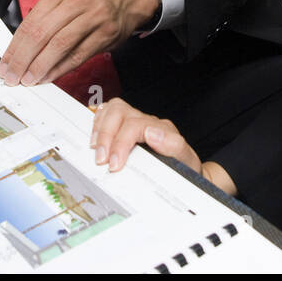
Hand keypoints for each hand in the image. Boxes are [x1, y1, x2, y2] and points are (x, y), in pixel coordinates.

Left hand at [0, 0, 157, 86]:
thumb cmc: (91, 2)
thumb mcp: (65, 0)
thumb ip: (45, 19)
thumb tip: (19, 50)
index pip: (30, 23)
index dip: (15, 47)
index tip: (6, 63)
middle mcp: (76, 1)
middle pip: (42, 34)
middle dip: (23, 59)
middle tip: (13, 76)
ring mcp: (93, 17)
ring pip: (59, 45)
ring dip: (40, 66)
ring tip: (29, 79)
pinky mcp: (105, 33)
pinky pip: (78, 55)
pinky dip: (61, 69)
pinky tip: (49, 76)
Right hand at [90, 98, 236, 194]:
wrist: (187, 172)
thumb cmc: (185, 168)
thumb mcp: (186, 161)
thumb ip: (174, 146)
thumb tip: (152, 133)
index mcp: (161, 128)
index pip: (136, 125)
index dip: (121, 143)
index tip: (114, 164)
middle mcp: (146, 121)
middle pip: (119, 111)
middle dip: (106, 135)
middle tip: (101, 160)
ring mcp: (135, 121)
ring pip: (112, 108)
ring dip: (99, 128)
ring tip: (94, 150)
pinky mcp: (125, 126)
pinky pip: (108, 113)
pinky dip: (97, 122)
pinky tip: (94, 139)